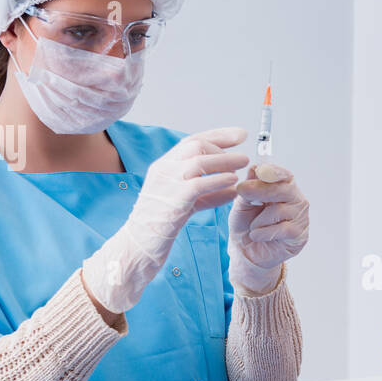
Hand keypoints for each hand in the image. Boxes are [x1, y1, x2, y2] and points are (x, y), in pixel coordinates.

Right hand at [82, 127, 247, 312]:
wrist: (138, 246)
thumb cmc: (161, 226)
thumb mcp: (186, 203)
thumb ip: (207, 193)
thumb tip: (233, 185)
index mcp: (164, 166)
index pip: (191, 141)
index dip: (218, 135)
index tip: (240, 134)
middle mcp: (163, 170)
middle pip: (195, 145)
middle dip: (223, 145)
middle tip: (243, 154)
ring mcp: (166, 183)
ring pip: (198, 160)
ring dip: (224, 160)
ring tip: (243, 163)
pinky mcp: (172, 200)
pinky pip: (198, 184)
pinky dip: (218, 180)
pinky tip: (233, 180)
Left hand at [228, 162, 308, 294]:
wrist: (246, 253)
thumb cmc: (246, 226)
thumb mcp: (241, 204)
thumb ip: (249, 188)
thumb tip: (254, 168)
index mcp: (283, 188)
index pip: (284, 175)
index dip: (274, 171)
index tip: (260, 170)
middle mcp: (296, 200)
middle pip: (285, 189)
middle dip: (261, 189)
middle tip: (242, 190)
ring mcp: (300, 218)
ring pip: (281, 210)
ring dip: (259, 219)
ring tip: (253, 227)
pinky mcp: (300, 235)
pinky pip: (283, 229)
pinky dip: (264, 232)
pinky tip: (257, 236)